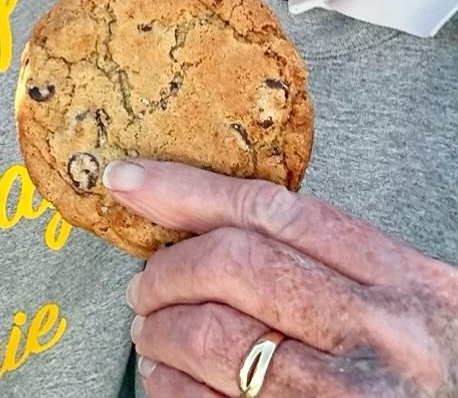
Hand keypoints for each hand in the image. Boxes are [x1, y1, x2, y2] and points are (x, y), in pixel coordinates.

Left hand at [106, 159, 457, 395]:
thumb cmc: (428, 374)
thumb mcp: (403, 303)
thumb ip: (326, 260)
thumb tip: (198, 218)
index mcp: (404, 279)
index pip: (272, 210)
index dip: (186, 188)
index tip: (129, 180)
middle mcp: (384, 333)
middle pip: (236, 264)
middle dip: (168, 270)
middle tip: (144, 287)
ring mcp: (354, 397)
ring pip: (217, 337)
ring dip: (162, 332)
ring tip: (151, 334)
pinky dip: (173, 389)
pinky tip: (168, 380)